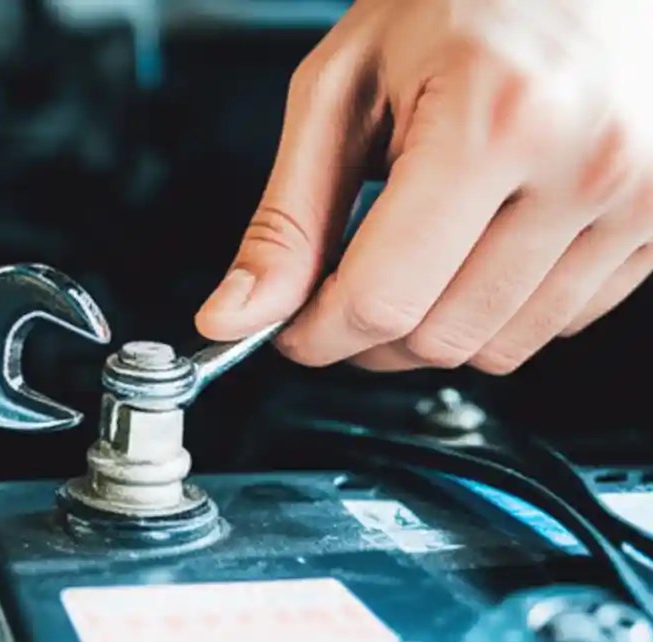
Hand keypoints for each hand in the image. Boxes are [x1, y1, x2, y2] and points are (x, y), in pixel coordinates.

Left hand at [195, 0, 652, 373]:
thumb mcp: (345, 86)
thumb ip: (289, 214)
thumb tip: (238, 313)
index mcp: (495, 121)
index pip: (384, 299)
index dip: (316, 332)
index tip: (291, 329)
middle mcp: (587, 165)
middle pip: (441, 336)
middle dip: (368, 337)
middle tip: (338, 292)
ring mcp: (643, 198)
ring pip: (501, 346)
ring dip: (433, 326)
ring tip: (411, 254)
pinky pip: (562, 321)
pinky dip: (499, 307)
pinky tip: (478, 244)